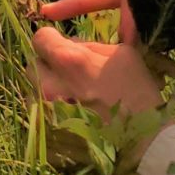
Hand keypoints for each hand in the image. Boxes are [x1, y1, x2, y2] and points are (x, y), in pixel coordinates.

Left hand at [31, 27, 168, 120]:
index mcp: (70, 60)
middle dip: (47, 62)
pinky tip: (76, 107)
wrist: (141, 136)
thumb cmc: (136, 90)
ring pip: (38, 89)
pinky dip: (56, 104)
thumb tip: (71, 44)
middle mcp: (52, 85)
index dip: (50, 38)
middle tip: (67, 67)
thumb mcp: (120, 53)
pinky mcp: (53, 129)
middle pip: (33, 65)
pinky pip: (45, 109)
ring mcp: (51, 111)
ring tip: (73, 88)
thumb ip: (89, 46)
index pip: (40, 39)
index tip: (60, 42)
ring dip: (50, 84)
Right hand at [40, 0, 174, 49]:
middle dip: (82, 3)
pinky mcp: (158, 2)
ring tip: (52, 14)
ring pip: (113, 0)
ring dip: (85, 6)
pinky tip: (94, 36)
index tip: (122, 47)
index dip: (126, 21)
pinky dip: (107, 20)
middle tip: (48, 12)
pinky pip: (127, 11)